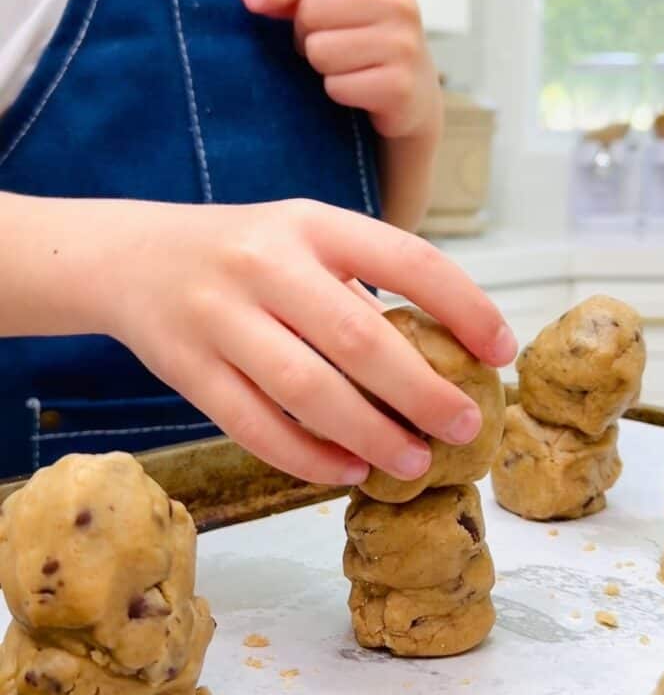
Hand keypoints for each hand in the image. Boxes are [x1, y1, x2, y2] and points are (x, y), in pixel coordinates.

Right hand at [88, 198, 515, 485]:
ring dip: (369, 435)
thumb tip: (450, 349)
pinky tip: (346, 471)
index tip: (501, 351)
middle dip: (423, 391)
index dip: (465, 306)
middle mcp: (266, 263)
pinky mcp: (187, 368)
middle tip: (465, 427)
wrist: (132, 257)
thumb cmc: (244, 252)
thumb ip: (364, 280)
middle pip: (358, 337)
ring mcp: (220, 317)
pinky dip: (306, 457)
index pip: (407, 259)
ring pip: (306, 390)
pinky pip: (254, 426)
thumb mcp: (304, 236)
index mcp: (312, 223)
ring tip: (413, 462)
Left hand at [238, 0, 440, 144]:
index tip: (257, 1)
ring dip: (322, 65)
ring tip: (346, 65)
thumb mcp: (337, 7)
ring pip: (320, 51)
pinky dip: (338, 91)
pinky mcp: (398, 87)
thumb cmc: (366, 42)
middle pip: (311, 11)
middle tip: (331, 43)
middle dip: (306, 34)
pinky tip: (358, 89)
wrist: (414, 95)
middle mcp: (399, 4)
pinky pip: (336, 86)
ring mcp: (402, 46)